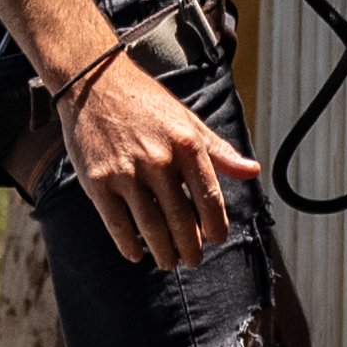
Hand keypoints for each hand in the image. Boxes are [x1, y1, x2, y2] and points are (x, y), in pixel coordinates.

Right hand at [60, 53, 261, 266]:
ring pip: (152, 228)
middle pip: (182, 220)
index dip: (216, 226)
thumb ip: (220, 151)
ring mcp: (126, 172)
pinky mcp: (98, 181)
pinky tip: (136, 254)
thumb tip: (253, 172)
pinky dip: (128, 245)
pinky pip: (117, 224)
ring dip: (163, 252)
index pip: (209, 198)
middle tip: (192, 259)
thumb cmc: (146, 104)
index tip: (216, 239)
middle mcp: (159, 160)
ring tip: (169, 261)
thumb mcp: (188, 121)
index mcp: (187, 145)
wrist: (94, 84)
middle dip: (191, 247)